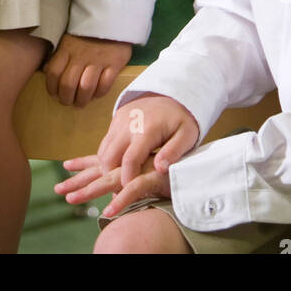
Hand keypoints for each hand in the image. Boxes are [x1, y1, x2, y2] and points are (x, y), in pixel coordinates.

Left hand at [43, 34, 131, 106]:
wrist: (114, 16)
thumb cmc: (88, 30)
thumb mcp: (70, 37)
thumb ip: (59, 53)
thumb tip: (47, 70)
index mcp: (67, 48)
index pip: (53, 73)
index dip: (51, 87)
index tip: (54, 93)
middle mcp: (81, 55)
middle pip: (68, 84)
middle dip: (66, 98)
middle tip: (68, 101)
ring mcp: (98, 60)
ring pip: (86, 88)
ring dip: (82, 100)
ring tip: (81, 102)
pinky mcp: (114, 63)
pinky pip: (105, 85)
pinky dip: (99, 93)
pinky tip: (96, 93)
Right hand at [55, 93, 198, 210]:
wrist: (172, 96)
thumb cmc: (181, 121)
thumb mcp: (187, 136)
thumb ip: (173, 152)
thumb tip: (159, 169)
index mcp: (146, 129)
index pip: (130, 160)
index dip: (126, 180)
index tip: (128, 194)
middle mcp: (128, 123)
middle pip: (109, 156)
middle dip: (110, 177)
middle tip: (120, 192)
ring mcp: (119, 119)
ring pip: (103, 151)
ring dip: (107, 168)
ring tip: (120, 181)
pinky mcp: (115, 119)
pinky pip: (105, 143)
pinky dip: (107, 157)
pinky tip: (119, 167)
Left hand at [55, 154, 170, 217]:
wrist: (196, 164)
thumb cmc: (174, 168)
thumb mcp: (150, 171)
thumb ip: (135, 177)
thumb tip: (120, 188)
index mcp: (128, 162)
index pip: (101, 162)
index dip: (82, 163)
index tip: (65, 165)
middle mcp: (130, 164)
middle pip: (99, 173)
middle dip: (76, 181)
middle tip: (56, 189)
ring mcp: (139, 171)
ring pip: (110, 181)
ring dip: (89, 190)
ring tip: (70, 199)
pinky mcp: (152, 179)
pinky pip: (133, 191)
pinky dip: (120, 201)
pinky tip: (108, 212)